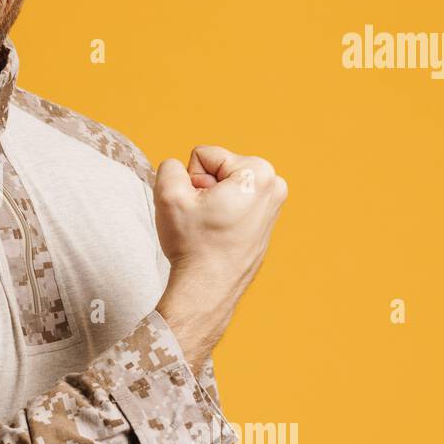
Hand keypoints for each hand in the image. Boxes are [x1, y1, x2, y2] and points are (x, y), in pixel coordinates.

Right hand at [153, 145, 287, 370]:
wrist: (208, 289)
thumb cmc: (193, 244)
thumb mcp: (168, 195)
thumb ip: (169, 166)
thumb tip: (180, 169)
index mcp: (258, 171)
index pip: (203, 155)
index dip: (191, 180)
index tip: (198, 208)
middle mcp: (274, 185)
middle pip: (217, 169)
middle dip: (204, 189)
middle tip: (203, 219)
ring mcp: (273, 205)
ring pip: (224, 186)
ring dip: (211, 202)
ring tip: (211, 228)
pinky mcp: (266, 221)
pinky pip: (233, 203)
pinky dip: (222, 214)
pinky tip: (219, 236)